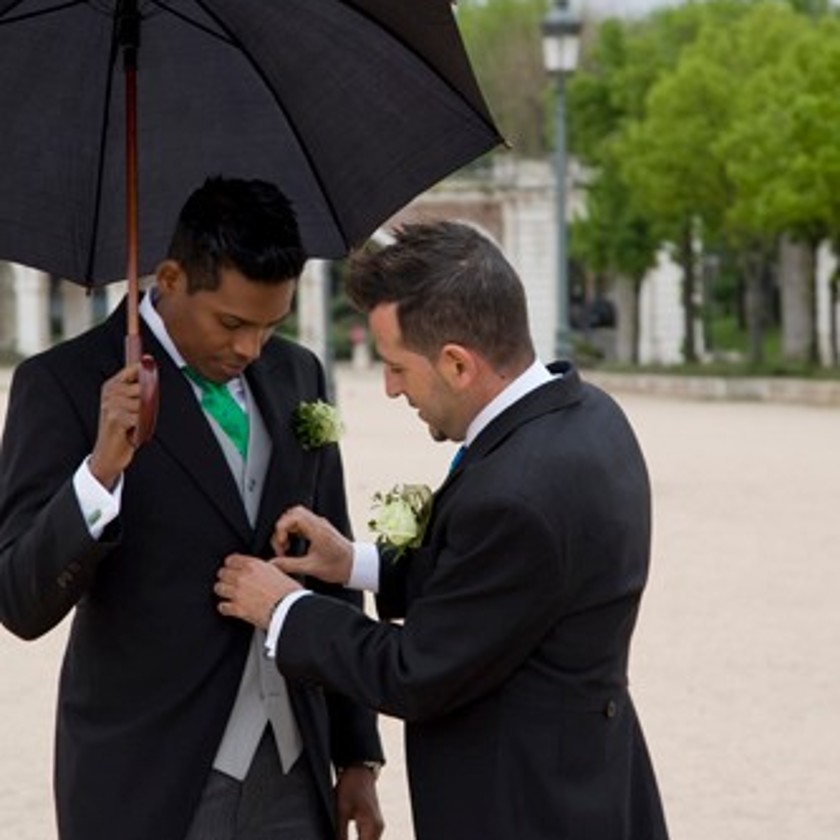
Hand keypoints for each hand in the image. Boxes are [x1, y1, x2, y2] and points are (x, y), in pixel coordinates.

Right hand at [88, 363, 141, 488]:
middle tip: (141, 414)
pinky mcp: (115, 418)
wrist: (107, 454)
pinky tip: (134, 431)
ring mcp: (111, 405)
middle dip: (149, 401)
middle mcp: (110, 393)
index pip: (133, 370)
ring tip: (136, 424)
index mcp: (112, 386)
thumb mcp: (128, 407)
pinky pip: (141, 417)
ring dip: (146, 417)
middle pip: (143, 387)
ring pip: (144, 403)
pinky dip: (143, 426)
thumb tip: (153, 375)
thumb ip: (138, 390)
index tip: (153, 368)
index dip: (146, 370)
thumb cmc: (122, 429)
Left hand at [215, 554, 301, 628]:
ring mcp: (238, 592)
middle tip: (229, 580)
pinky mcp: (237, 608)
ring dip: (223, 590)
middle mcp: (243, 577)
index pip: (232, 560)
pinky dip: (224, 607)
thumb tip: (263, 569)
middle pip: (222, 573)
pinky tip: (228, 607)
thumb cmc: (289, 593)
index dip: (231, 564)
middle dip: (225, 577)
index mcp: (254, 565)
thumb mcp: (279, 572)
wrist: (289, 610)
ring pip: (219, 588)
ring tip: (227, 593)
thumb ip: (265, 569)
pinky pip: (222, 606)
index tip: (231, 567)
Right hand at [272, 505, 353, 584]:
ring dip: (287, 529)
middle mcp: (318, 524)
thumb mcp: (311, 568)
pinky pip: (302, 523)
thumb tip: (273, 564)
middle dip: (282, 528)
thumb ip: (289, 565)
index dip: (282, 528)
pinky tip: (293, 545)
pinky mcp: (319, 529)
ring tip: (286, 546)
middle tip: (282, 544)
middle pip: (293, 513)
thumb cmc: (339, 566)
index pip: (293, 516)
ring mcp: (319, 525)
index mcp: (317, 530)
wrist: (355, 566)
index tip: (281, 543)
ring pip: (297, 516)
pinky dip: (293, 531)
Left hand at [335, 765, 384, 839]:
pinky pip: (365, 839)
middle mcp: (378, 828)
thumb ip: (340, 834)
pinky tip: (343, 838)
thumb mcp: (341, 810)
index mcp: (372, 826)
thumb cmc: (350, 786)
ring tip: (340, 835)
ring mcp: (376, 826)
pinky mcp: (372, 824)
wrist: (358, 770)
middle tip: (337, 837)